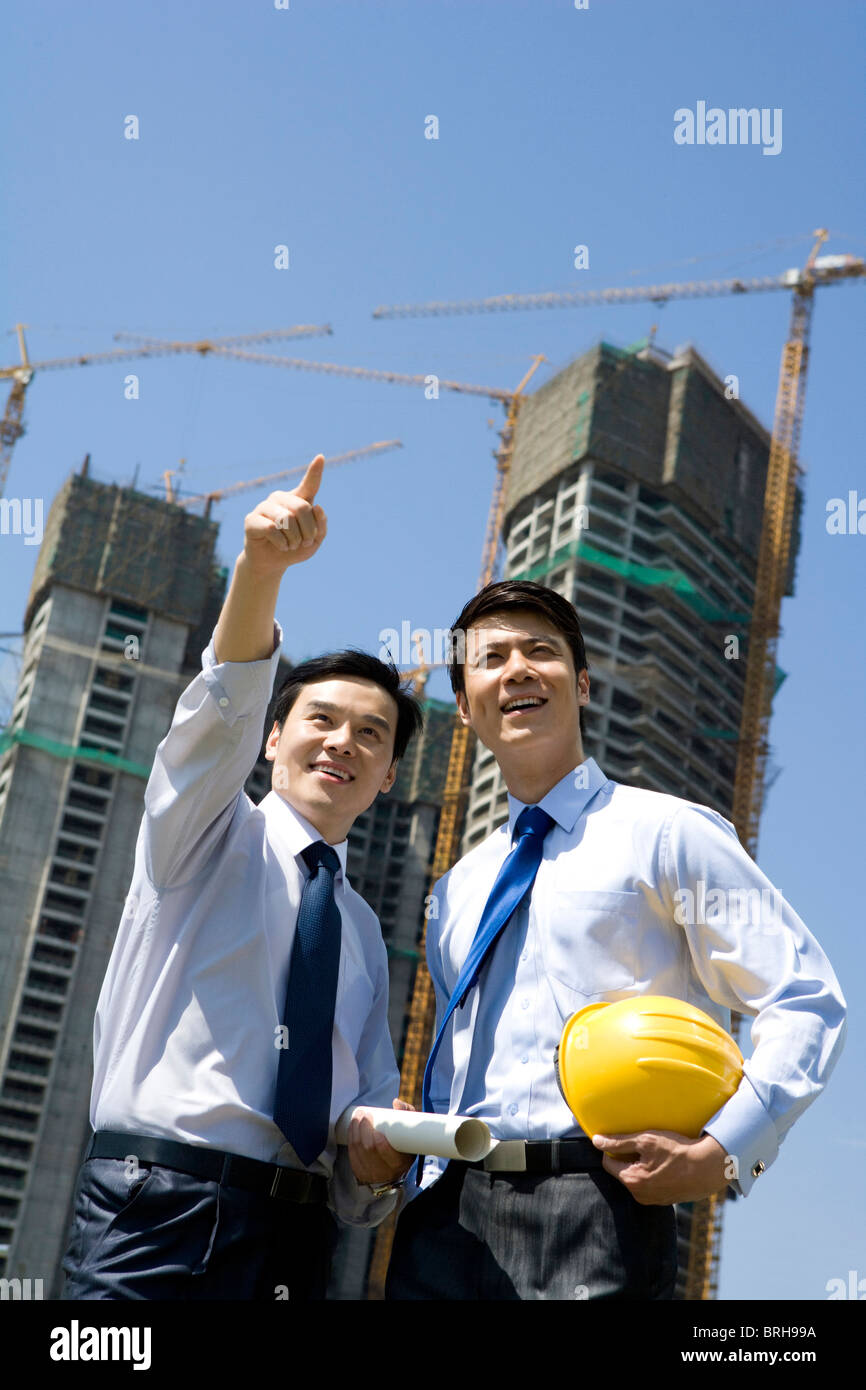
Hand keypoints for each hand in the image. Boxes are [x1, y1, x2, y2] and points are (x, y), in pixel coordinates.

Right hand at [242, 454, 326, 577]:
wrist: (272, 563)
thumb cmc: (294, 548)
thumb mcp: (314, 541)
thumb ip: (321, 525)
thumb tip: (317, 507)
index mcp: (297, 500)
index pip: (309, 484)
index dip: (315, 471)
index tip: (320, 457)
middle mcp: (280, 498)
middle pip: (302, 508)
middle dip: (308, 531)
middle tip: (305, 542)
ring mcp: (264, 507)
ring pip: (286, 519)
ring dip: (294, 539)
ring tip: (292, 546)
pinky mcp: (251, 520)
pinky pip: (272, 529)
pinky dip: (282, 543)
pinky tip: (281, 546)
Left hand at [348, 1098, 415, 1187]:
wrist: (397, 1168)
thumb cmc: (405, 1147)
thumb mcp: (413, 1134)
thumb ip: (407, 1115)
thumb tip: (396, 1102)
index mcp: (398, 1163)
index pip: (382, 1148)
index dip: (374, 1132)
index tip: (371, 1116)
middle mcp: (384, 1171)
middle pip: (368, 1148)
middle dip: (362, 1128)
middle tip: (363, 1114)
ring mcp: (370, 1174)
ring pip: (358, 1150)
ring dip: (354, 1131)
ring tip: (357, 1117)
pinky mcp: (361, 1172)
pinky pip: (352, 1155)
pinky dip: (350, 1139)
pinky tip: (352, 1128)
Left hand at [591, 1130, 730, 1204]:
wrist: (708, 1168)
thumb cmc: (676, 1152)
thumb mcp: (645, 1140)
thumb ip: (618, 1142)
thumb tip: (596, 1141)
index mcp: (631, 1180)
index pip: (608, 1163)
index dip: (612, 1148)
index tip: (623, 1139)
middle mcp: (640, 1195)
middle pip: (623, 1172)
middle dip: (628, 1158)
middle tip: (642, 1145)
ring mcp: (653, 1200)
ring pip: (638, 1179)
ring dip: (641, 1166)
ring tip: (656, 1154)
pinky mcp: (665, 1200)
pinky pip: (651, 1186)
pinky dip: (654, 1175)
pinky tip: (666, 1164)